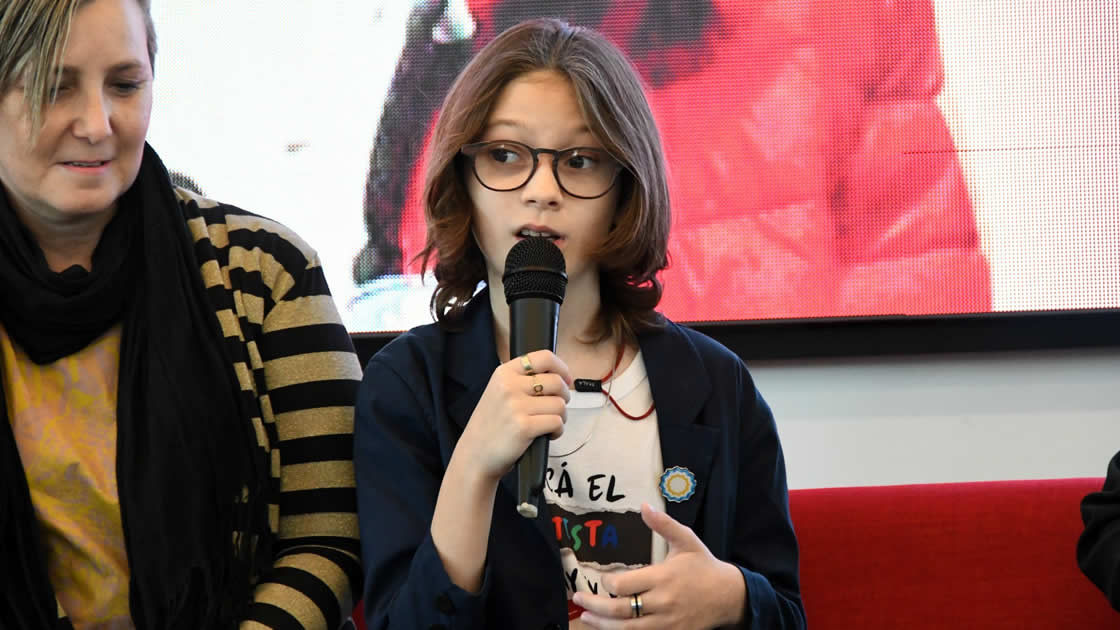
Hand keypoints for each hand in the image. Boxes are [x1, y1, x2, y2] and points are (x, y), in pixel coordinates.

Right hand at [455, 349, 571, 481]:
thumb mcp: (498, 391)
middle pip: (557, 382)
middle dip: (564, 396)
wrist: (474, 455)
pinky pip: (557, 422)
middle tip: (557, 407)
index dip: (561, 368)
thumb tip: (559, 376)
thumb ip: (522, 380)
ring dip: (561, 416)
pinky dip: (557, 430)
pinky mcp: (524, 427)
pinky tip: (548, 435)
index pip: (543, 357)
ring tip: (549, 424)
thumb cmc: (491, 426)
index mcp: (504, 373)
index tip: (566, 380)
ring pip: (560, 404)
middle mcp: (509, 386)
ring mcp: (516, 406)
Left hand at [573, 504, 745, 629]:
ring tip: (585, 619)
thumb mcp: (686, 540)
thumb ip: (663, 524)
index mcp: (663, 578)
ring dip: (603, 625)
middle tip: (579, 600)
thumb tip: (644, 506)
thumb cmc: (704, 566)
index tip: (603, 578)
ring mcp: (666, 623)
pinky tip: (609, 629)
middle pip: (620, 610)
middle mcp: (662, 603)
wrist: (730, 597)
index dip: (608, 583)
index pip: (624, 585)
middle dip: (595, 606)